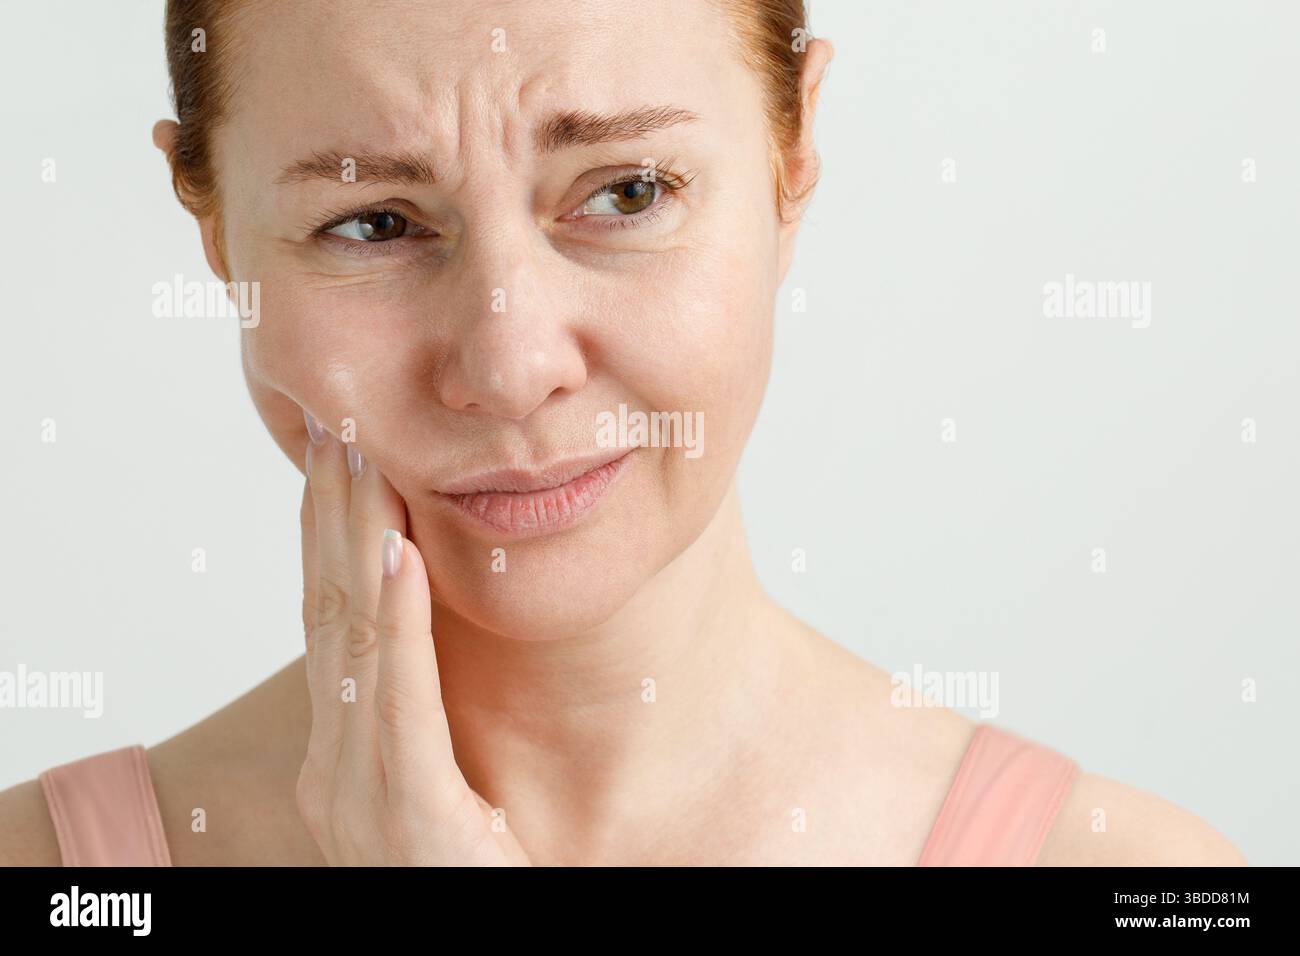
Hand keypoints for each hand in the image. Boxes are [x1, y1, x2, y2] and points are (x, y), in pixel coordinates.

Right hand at [294, 411, 530, 865]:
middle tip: (335, 430)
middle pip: (330, 618)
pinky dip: (393, 624)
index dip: (328, 541)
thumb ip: (425, 717)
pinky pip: (397, 703)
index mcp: (348, 757)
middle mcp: (339, 769)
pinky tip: (394, 557)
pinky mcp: (409, 821)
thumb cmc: (473, 877)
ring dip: (353, 545)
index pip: (334, 626)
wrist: (474, 941)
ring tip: (360, 464)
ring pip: (353, 644)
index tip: (337, 462)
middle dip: (331, 521)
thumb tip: (442, 628)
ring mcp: (363, 797)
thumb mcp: (442, 788)